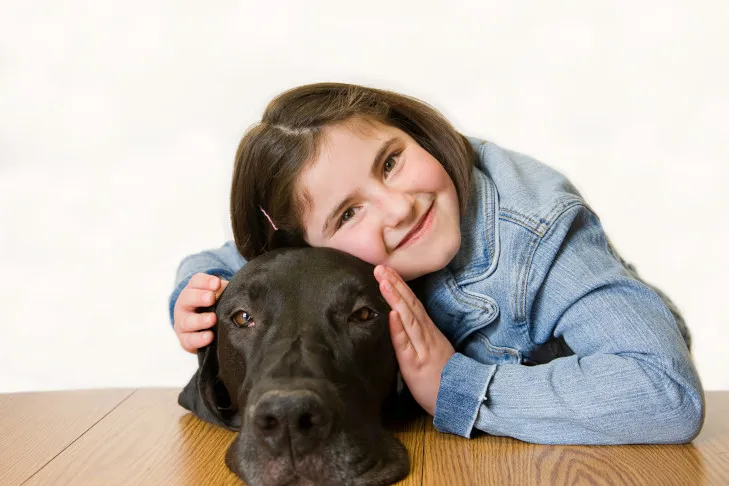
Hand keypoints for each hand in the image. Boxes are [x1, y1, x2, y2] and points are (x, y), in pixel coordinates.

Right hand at [173, 273, 228, 352]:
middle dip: (199, 297)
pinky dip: (199, 339)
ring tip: (212, 319)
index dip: (205, 281)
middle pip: (187, 298)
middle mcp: (185, 305)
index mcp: (193, 290)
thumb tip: (242, 292)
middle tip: (211, 298)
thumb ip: (226, 292)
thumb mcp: (220, 296)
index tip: (217, 283)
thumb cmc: (214, 308)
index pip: (196, 281)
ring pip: (187, 321)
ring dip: (200, 320)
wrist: (200, 330)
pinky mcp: (185, 340)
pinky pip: (189, 340)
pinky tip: (209, 336)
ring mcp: (182, 323)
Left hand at [374, 265, 454, 415]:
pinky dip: (399, 328)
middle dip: (395, 284)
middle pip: (410, 305)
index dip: (400, 286)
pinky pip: (406, 344)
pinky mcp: (415, 365)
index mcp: (428, 331)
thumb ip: (419, 335)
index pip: (413, 303)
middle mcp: (426, 335)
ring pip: (408, 318)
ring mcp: (422, 348)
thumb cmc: (445, 377)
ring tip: (384, 282)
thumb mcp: (432, 350)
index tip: (388, 270)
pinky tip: (392, 314)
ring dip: (396, 298)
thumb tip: (403, 319)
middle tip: (380, 267)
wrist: (461, 399)